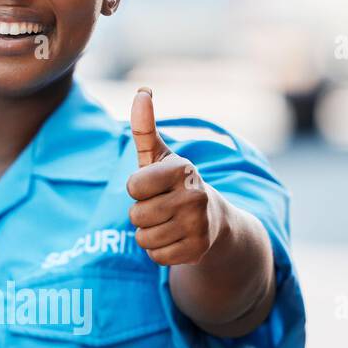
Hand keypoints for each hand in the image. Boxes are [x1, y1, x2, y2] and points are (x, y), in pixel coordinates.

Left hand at [126, 86, 224, 266]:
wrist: (213, 220)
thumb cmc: (174, 183)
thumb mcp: (159, 156)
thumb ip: (144, 127)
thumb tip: (142, 91)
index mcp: (183, 169)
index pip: (133, 187)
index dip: (137, 189)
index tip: (154, 186)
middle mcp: (195, 195)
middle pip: (136, 215)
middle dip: (142, 213)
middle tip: (162, 207)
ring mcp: (199, 224)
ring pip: (144, 238)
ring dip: (149, 233)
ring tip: (168, 222)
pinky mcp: (199, 250)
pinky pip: (156, 256)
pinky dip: (160, 251)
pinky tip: (175, 239)